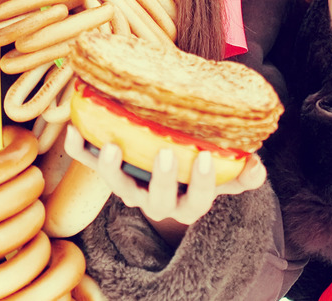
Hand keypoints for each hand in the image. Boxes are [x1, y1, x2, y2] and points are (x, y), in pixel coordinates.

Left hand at [63, 125, 265, 240]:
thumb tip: (257, 164)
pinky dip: (80, 148)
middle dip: (162, 179)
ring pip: (119, 186)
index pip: (199, 200)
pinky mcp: (110, 173)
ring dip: (111, 168)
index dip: (203, 182)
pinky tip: (74, 129)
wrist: (169, 180)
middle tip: (165, 153)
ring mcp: (131, 189)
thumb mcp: (225, 175)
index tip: (207, 158)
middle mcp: (157, 201)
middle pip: (157, 200)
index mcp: (188, 203)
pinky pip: (89, 163)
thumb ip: (242, 173)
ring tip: (111, 146)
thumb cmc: (200, 170)